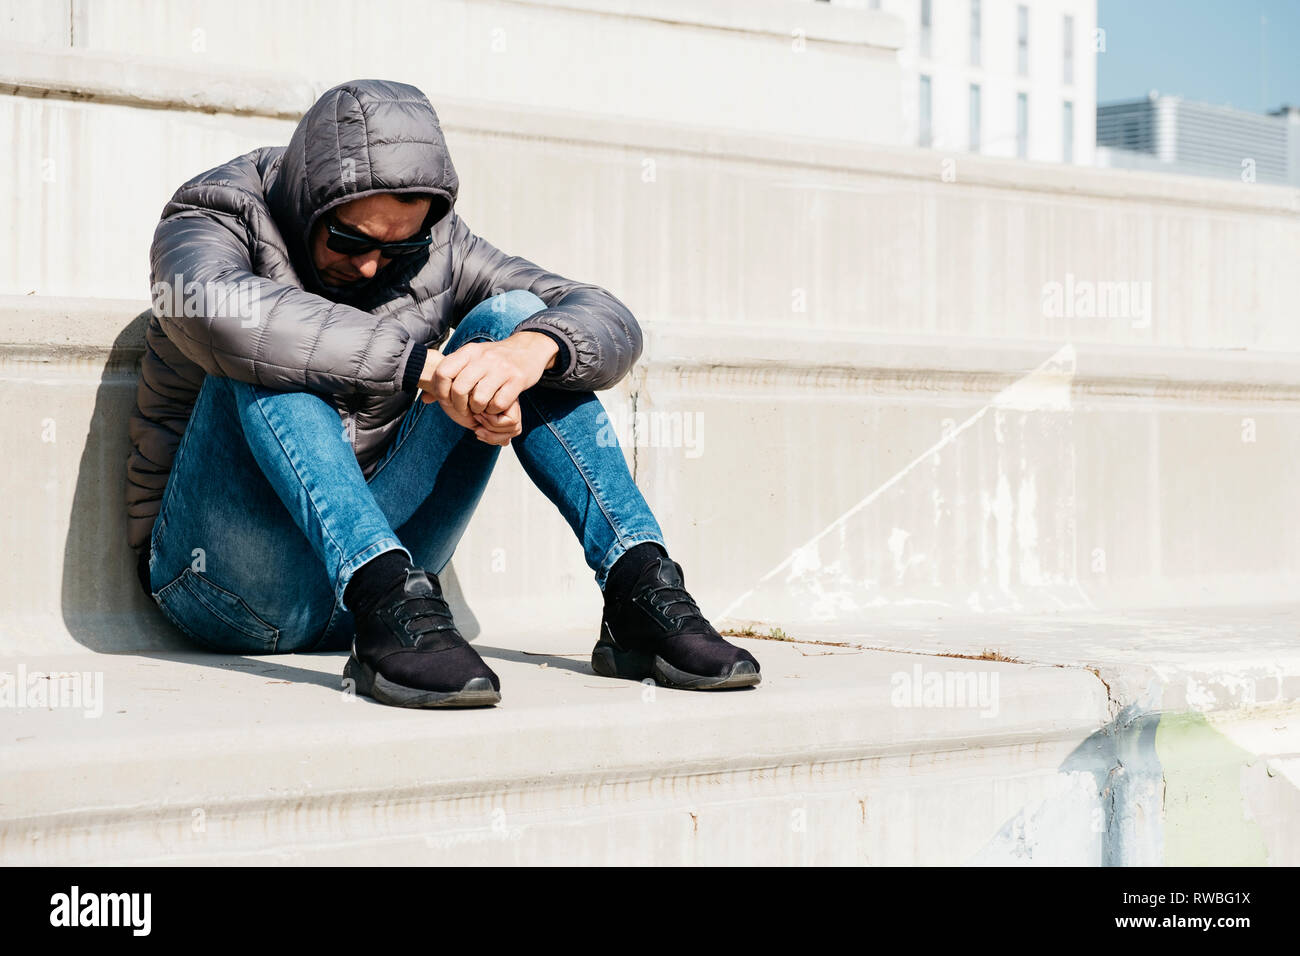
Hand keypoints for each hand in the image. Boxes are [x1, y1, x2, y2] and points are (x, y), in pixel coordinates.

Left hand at [416, 332, 555, 442]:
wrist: (528, 349)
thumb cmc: (494, 359)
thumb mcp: (470, 359)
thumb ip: (448, 376)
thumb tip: (425, 398)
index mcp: (468, 352)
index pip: (443, 372)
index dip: (441, 391)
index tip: (447, 400)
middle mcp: (483, 358)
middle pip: (459, 389)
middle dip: (460, 406)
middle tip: (465, 410)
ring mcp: (501, 369)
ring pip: (479, 399)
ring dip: (478, 410)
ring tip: (481, 408)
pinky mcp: (517, 380)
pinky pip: (498, 403)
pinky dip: (494, 410)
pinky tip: (496, 406)